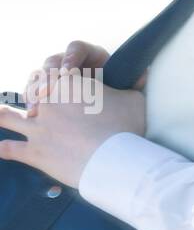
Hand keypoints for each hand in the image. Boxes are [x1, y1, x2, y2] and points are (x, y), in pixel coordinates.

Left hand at [0, 69, 146, 187]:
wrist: (113, 160)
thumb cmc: (125, 127)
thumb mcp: (134, 99)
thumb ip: (133, 85)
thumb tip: (143, 72)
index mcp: (70, 85)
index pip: (54, 69)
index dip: (55, 72)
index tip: (61, 76)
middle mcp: (48, 103)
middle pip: (30, 89)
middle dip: (31, 91)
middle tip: (35, 97)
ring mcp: (37, 127)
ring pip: (9, 118)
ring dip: (3, 115)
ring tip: (0, 113)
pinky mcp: (33, 151)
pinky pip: (9, 149)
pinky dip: (4, 148)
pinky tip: (0, 147)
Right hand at [25, 40, 145, 105]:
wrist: (110, 117)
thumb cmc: (120, 97)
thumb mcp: (128, 87)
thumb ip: (133, 79)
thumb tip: (142, 74)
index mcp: (91, 57)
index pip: (76, 47)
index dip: (71, 57)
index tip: (69, 73)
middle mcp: (71, 65)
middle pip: (53, 62)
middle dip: (48, 76)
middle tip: (47, 90)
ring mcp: (56, 80)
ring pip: (38, 77)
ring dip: (35, 90)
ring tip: (37, 106)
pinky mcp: (46, 96)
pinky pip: (33, 95)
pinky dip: (32, 103)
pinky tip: (34, 114)